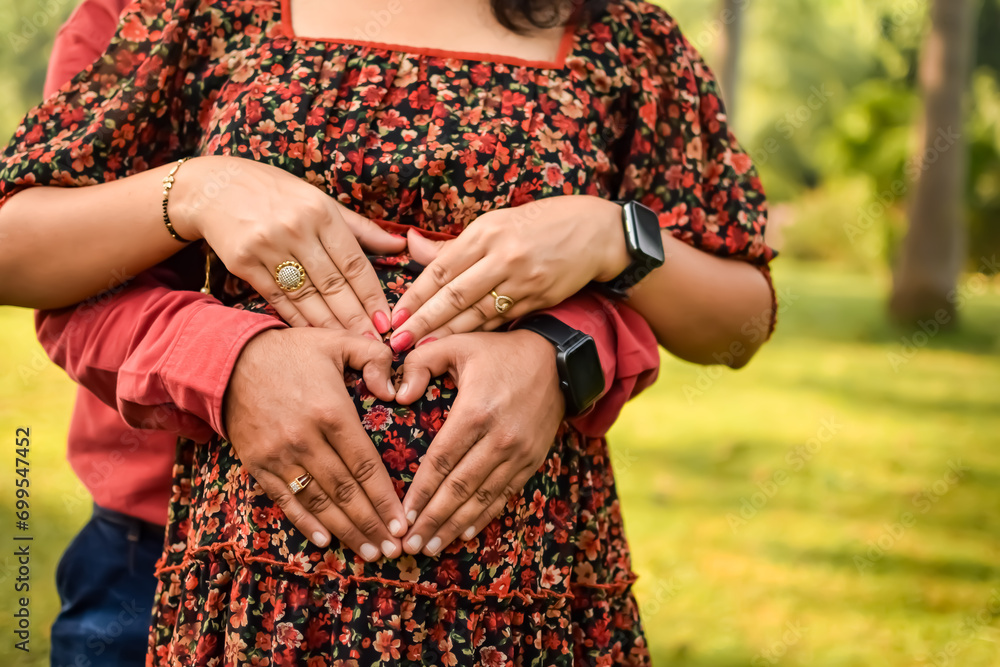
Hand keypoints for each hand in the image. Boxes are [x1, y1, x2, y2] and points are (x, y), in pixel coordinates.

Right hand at [172, 156, 406, 334]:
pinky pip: (277, 298)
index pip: (354, 262)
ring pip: (306, 296)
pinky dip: (296, 319)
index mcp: (320, 211)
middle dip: (356, 318)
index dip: (372, 295)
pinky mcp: (243, 263)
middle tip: (375, 344)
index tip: (387, 320)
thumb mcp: (319, 199)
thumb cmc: (275, 192)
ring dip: (330, 325)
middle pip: (332, 284)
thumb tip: (398, 246)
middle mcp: (295, 229)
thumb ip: (359, 228)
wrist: (213, 187)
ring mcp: (267, 247)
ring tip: (350, 345)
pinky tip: (315, 335)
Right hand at [224, 328, 407, 560]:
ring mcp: (279, 455)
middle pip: (345, 492)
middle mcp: (305, 439)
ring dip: (345, 531)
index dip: (385, 498)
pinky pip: (285, 500)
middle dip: (371, 524)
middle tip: (393, 550)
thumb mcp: (337, 341)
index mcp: (331, 412)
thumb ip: (375, 358)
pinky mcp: (258, 464)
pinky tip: (326, 542)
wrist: (228, 358)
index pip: (365, 465)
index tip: (403, 522)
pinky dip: (305, 523)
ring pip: (318, 502)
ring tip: (368, 552)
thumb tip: (396, 390)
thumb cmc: (292, 351)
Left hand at [387, 196, 628, 350]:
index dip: (414, 296)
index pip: (441, 269)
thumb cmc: (540, 224)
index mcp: (487, 232)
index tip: (394, 316)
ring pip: (476, 313)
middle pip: (454, 295)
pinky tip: (457, 346)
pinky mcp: (538, 299)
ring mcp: (523, 281)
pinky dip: (476, 334)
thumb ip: (454, 245)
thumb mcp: (496, 223)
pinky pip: (500, 320)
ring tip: (420, 349)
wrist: (597, 233)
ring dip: (445, 334)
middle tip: (398, 341)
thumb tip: (410, 245)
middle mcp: (503, 256)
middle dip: (423, 321)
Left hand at [392, 330, 564, 555]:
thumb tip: (397, 395)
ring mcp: (519, 452)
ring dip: (454, 526)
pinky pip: (505, 495)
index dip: (421, 491)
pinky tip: (462, 533)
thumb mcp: (457, 344)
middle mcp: (500, 437)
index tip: (401, 514)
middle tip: (408, 545)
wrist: (554, 360)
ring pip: (483, 498)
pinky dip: (483, 517)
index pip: (442, 460)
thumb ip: (420, 363)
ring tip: (429, 547)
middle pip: (460, 488)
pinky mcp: (532, 460)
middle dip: (432, 520)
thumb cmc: (498, 352)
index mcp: (476, 410)